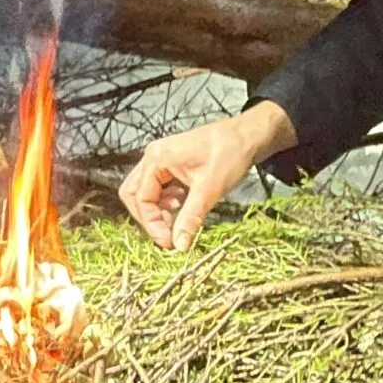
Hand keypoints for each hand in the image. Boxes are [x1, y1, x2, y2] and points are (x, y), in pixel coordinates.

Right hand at [119, 100, 295, 250]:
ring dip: (157, 209)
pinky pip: (158, 187)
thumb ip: (190, 218)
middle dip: (149, 217)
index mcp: (156, 159)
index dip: (152, 224)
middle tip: (167, 234)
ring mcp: (161, 160)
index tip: (168, 243)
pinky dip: (166, 201)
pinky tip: (183, 204)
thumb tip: (179, 246)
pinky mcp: (171, 165)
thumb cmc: (228, 155)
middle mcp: (153, 157)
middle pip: (134, 194)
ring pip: (145, 192)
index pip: (141, 199)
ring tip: (179, 216)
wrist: (247, 136)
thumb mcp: (209, 190)